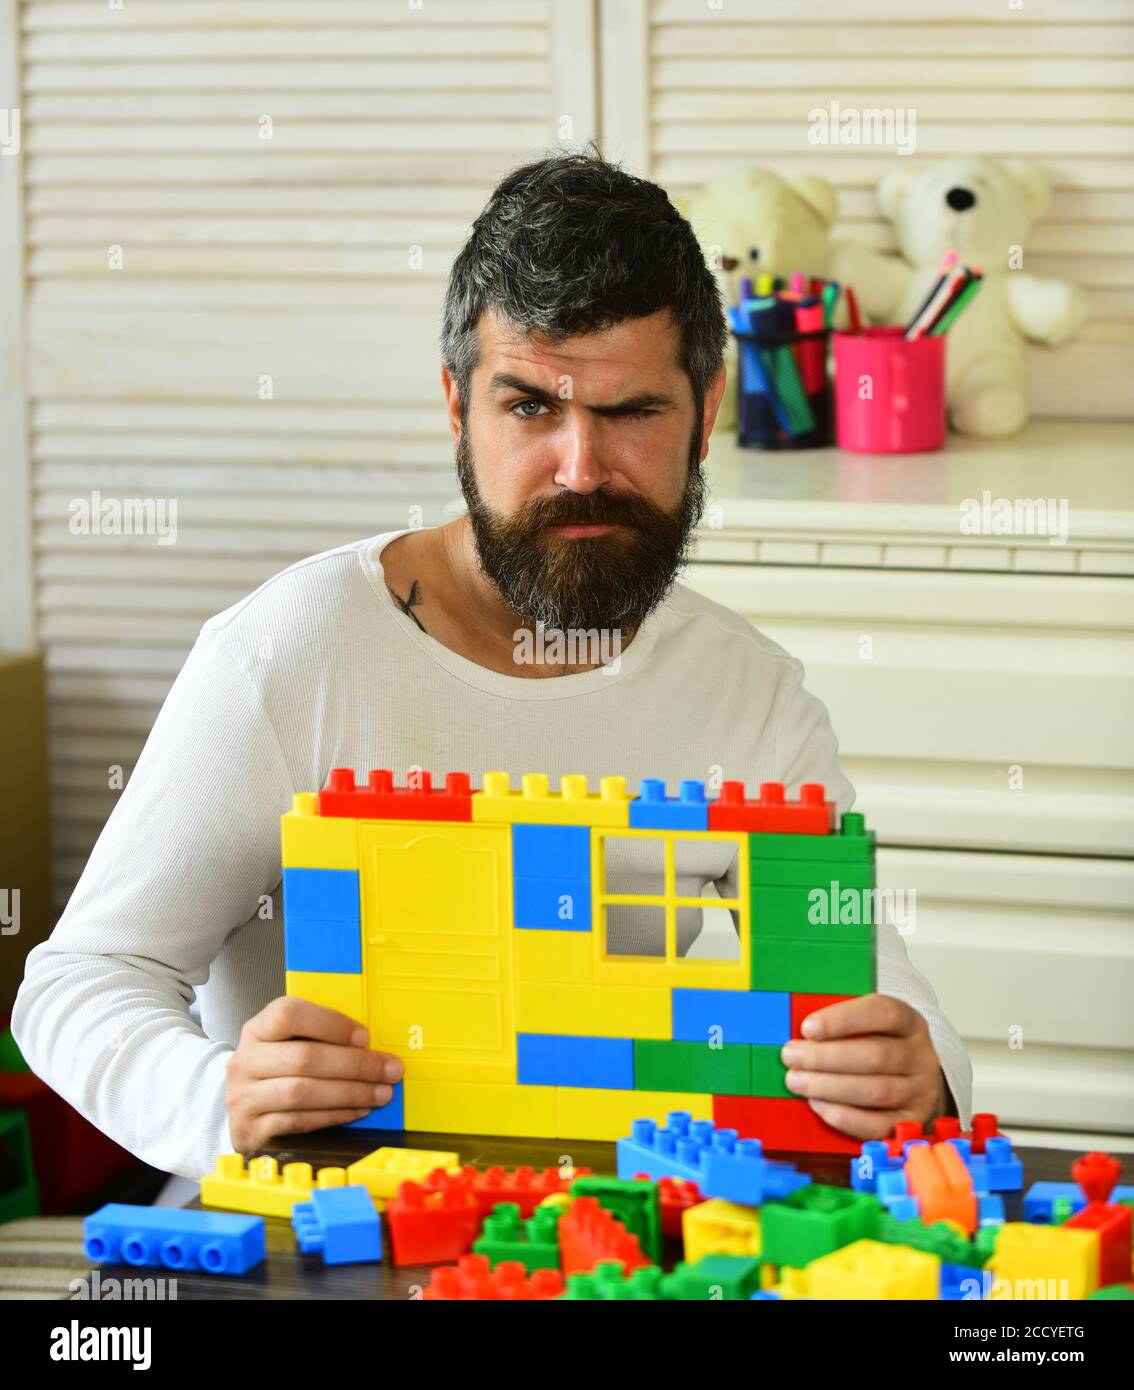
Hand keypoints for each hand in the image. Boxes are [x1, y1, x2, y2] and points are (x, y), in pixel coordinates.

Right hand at [226, 997, 402, 1153]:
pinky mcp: (250, 1128)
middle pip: (304, 1057)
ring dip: (349, 1093)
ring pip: (302, 1092)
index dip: (331, 1023)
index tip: (365, 1036)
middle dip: (355, 1064)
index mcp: (258, 1029)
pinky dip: (334, 1116)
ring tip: (381, 1093)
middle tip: (389, 1069)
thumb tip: (370, 1043)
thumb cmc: (274, 1070)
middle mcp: (246, 1060)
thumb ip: (318, 1037)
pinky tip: (358, 1110)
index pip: (290, 1014)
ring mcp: (244, 1096)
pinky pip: (299, 1121)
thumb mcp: (286, 1044)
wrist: (239, 1109)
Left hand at [779, 993, 947, 1140]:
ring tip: (796, 1080)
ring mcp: (920, 1092)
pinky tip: (817, 1104)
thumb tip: (801, 1032)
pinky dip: (843, 1116)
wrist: (914, 1084)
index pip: (884, 1012)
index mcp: (910, 1022)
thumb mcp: (869, 1026)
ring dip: (828, 1086)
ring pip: (874, 1091)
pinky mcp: (911, 1123)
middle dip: (825, 1057)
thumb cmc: (878, 1046)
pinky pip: (876, 1125)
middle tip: (790, 1056)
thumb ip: (841, 1024)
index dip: (844, 1019)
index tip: (807, 1027)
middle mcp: (921, 1057)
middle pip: (874, 1056)